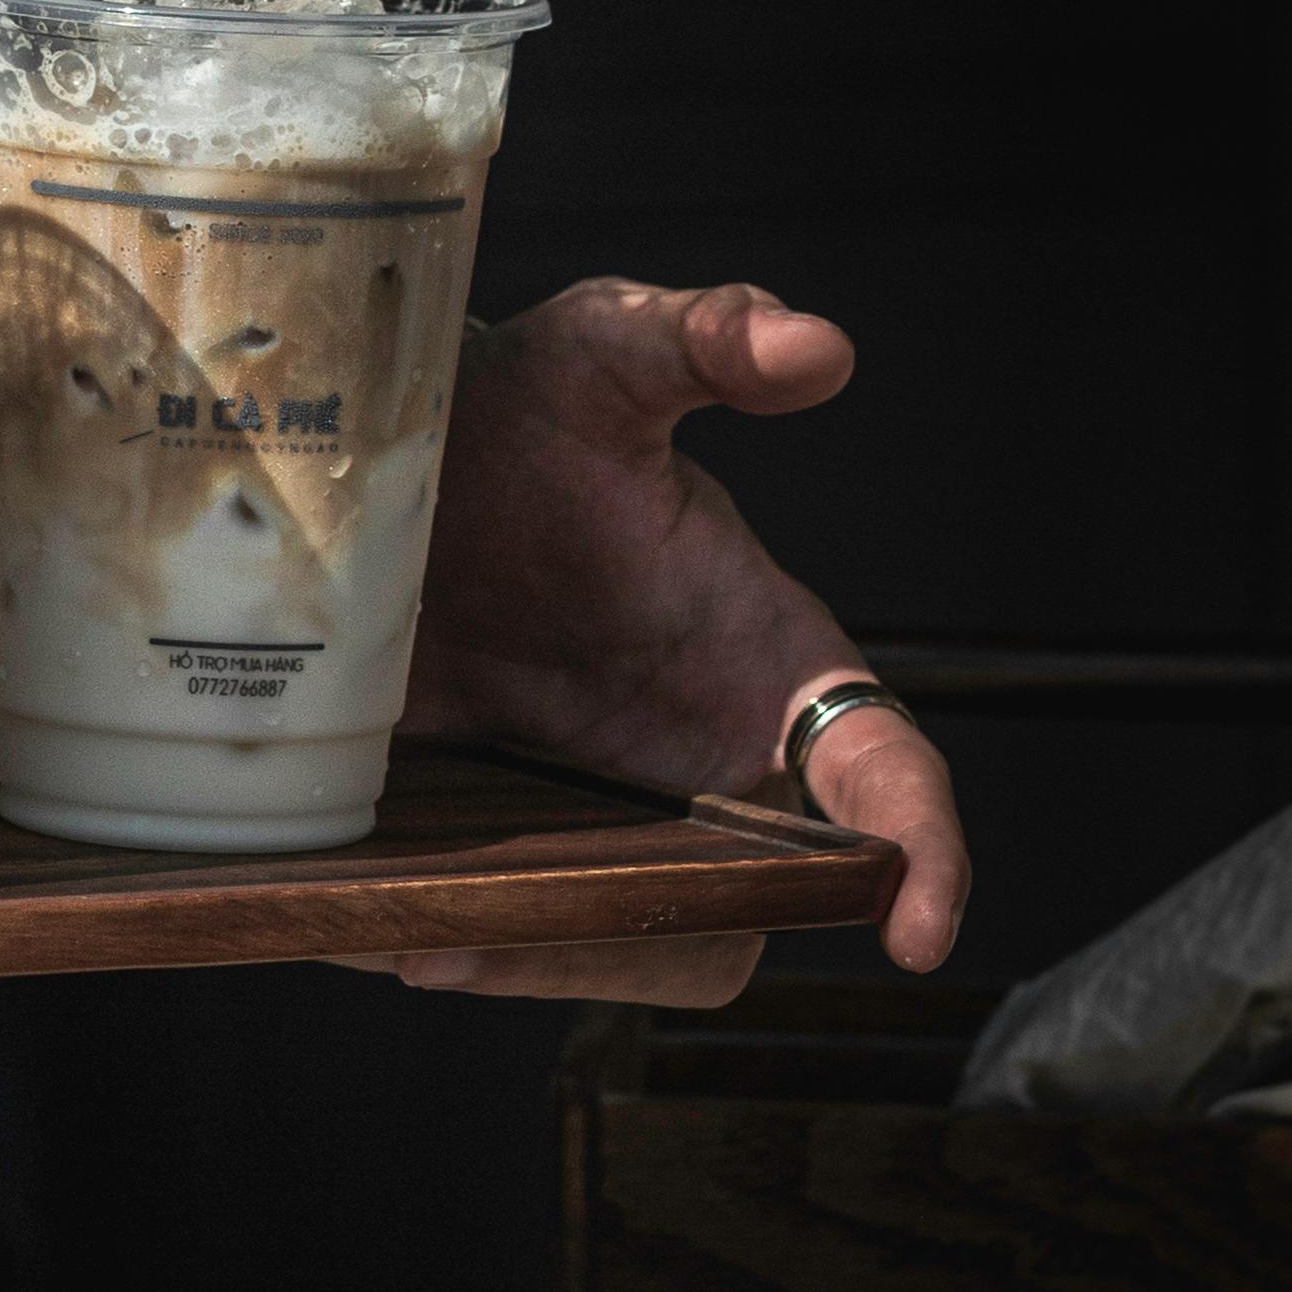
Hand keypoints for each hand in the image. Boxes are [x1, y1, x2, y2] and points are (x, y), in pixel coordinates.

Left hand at [372, 278, 968, 1007]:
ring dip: (546, 957)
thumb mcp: (604, 352)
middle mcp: (701, 760)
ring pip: (632, 946)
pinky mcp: (505, 846)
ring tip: (434, 936)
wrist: (367, 466)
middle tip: (568, 915)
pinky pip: (510, 936)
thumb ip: (708, 335)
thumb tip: (821, 349)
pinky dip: (460, 944)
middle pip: (753, 906)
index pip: (886, 770)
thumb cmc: (521, 409)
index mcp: (768, 662)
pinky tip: (380, 922)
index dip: (924, 850)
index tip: (920, 929)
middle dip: (677, 935)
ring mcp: (605, 815)